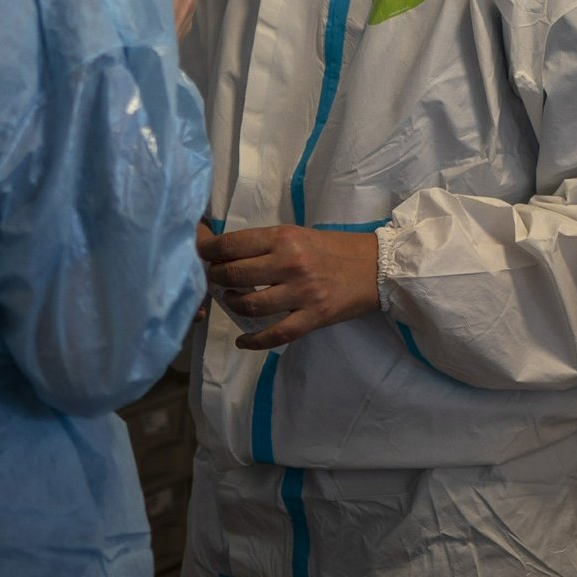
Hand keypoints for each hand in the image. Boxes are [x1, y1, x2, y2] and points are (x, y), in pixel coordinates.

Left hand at [198, 225, 379, 350]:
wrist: (375, 267)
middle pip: (234, 274)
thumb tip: (225, 253)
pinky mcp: (313, 317)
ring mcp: (302, 293)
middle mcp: (290, 263)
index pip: (232, 245)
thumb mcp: (297, 235)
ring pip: (250, 305)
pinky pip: (276, 334)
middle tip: (215, 279)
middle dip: (216, 278)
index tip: (201, 255)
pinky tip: (243, 342)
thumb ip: (265, 244)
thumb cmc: (333, 249)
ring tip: (232, 301)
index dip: (208, 251)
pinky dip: (254, 341)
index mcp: (284, 238)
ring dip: (232, 305)